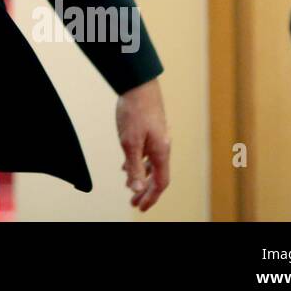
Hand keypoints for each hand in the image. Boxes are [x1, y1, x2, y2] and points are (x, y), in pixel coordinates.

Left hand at [116, 77, 169, 210]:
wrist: (138, 84)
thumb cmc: (135, 110)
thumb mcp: (130, 142)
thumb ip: (134, 166)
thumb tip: (136, 188)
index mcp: (161, 152)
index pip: (160, 183)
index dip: (151, 197)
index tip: (140, 207)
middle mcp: (163, 146)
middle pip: (157, 176)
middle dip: (146, 191)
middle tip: (134, 202)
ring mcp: (158, 138)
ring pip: (152, 164)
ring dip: (142, 177)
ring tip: (130, 186)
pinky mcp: (151, 130)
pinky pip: (147, 153)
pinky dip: (139, 163)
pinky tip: (127, 163)